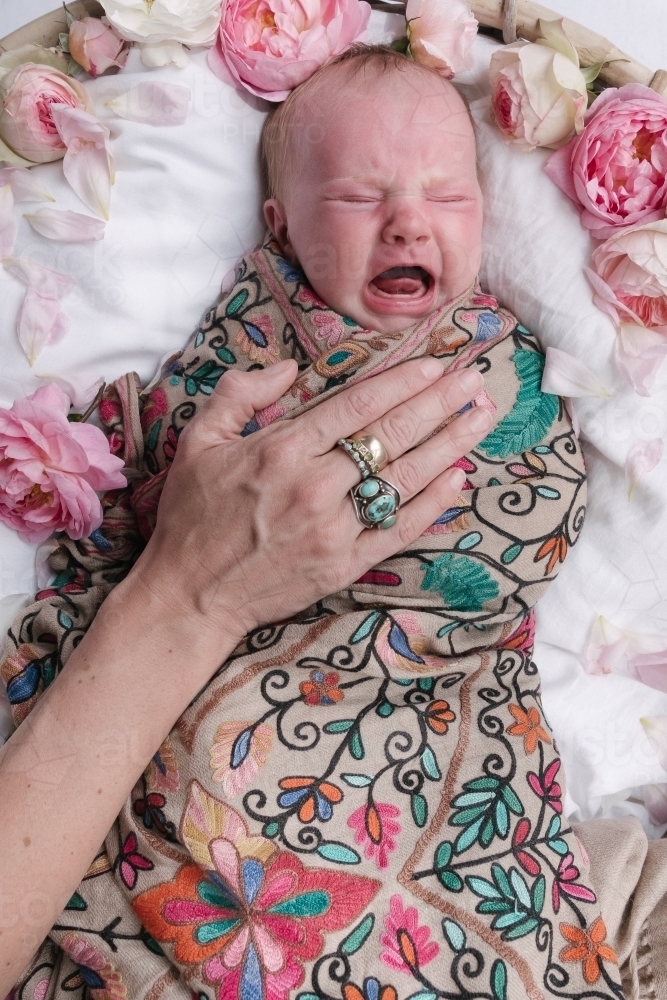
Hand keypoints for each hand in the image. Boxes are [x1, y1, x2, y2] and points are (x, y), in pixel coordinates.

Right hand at [132, 357, 491, 645]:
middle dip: (439, 403)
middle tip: (475, 379)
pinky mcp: (345, 565)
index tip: (435, 364)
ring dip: (449, 445)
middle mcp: (315, 487)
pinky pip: (399, 529)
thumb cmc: (193, 517)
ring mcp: (335, 529)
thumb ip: (239, 394)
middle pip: (392, 436)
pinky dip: (432, 503)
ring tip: (481, 417)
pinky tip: (458, 478)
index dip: (402, 382)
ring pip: (405, 479)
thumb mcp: (197, 442)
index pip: (357, 406)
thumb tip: (288, 367)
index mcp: (282, 450)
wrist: (192, 596)